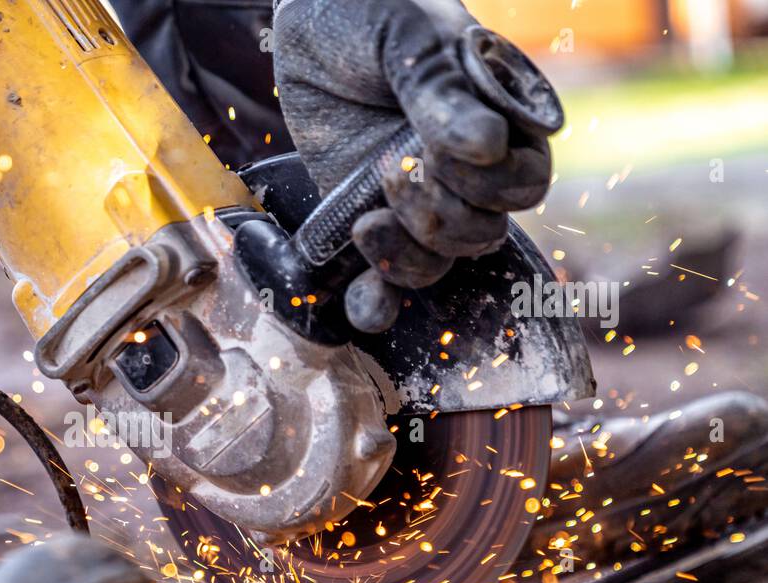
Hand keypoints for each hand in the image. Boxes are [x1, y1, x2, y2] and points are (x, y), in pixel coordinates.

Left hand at [273, 0, 554, 332]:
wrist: (306, 15)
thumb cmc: (372, 10)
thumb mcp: (410, 37)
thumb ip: (441, 92)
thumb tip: (489, 147)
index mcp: (503, 119)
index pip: (526, 180)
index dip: (487, 182)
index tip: (437, 150)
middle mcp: (471, 166)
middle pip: (485, 230)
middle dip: (440, 214)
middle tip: (393, 168)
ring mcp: (421, 195)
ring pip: (441, 260)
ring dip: (408, 253)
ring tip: (367, 216)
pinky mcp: (372, 216)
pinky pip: (387, 278)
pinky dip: (379, 299)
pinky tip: (367, 305)